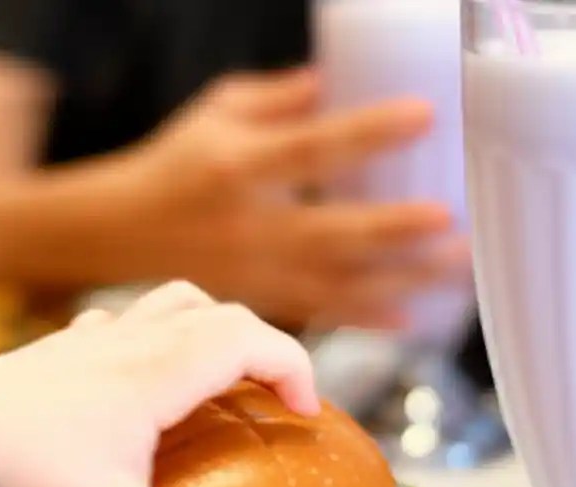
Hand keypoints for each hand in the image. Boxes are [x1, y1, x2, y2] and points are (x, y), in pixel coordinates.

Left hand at [0, 282, 318, 486]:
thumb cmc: (31, 463)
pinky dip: (156, 334)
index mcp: (161, 369)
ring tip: (220, 376)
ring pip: (177, 301)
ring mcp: (101, 334)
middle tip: (273, 401)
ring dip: (213, 328)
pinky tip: (142, 372)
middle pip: (224, 314)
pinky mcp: (68, 343)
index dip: (293, 367)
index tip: (305, 413)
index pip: (250, 339)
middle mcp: (138, 339)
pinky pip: (129, 319)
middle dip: (264, 349)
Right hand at [123, 69, 467, 328]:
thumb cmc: (177, 162)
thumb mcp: (217, 110)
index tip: (423, 116)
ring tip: (454, 267)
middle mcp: (247, 226)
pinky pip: (320, 315)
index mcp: (237, 167)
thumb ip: (280, 96)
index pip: (309, 150)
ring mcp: (254, 273)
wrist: (121, 231)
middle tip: (450, 219)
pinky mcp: (258, 300)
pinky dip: (366, 319)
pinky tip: (412, 318)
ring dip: (399, 280)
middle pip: (330, 234)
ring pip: (335, 285)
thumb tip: (340, 78)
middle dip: (392, 230)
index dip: (367, 134)